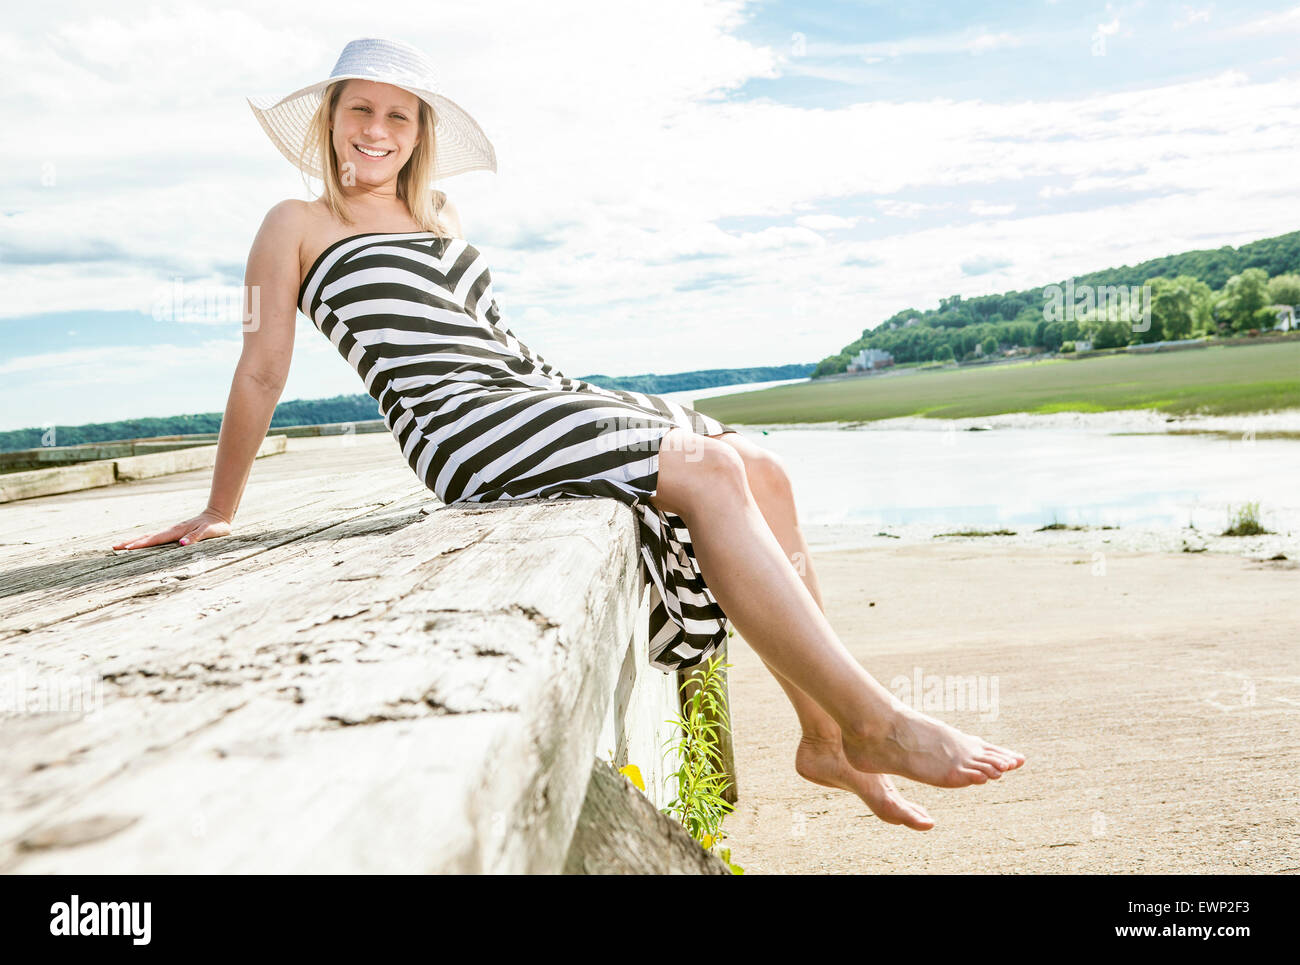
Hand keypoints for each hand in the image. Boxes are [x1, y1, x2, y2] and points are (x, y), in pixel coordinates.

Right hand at [111, 508, 231, 550]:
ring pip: (150, 536)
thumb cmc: (216, 526)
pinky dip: (145, 541)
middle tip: (114, 547)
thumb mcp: (209, 532)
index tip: (127, 549)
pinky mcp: (174, 533)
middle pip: (148, 537)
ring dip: (135, 541)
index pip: (156, 539)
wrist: (219, 515)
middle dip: (131, 542)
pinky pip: (157, 538)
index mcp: (177, 531)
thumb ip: (196, 537)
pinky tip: (139, 544)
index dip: (142, 544)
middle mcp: (172, 531)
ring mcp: (172, 531)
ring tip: (120, 546)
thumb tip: (182, 544)